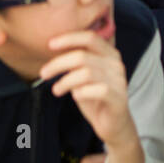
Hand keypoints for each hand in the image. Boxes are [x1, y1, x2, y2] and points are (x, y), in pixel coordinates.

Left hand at [40, 31, 144, 162]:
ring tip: (56, 90)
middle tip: (43, 73)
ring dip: (65, 81)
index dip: (69, 38)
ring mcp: (119, 80)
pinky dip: (81, 92)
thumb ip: (75, 62)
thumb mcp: (82, 76)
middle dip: (58, 63)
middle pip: (82, 56)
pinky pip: (98, 90)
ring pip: (86, 73)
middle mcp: (116, 64)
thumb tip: (54, 49)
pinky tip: (75, 97)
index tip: (50, 44)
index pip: (90, 37)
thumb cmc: (95, 97)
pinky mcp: (119, 98)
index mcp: (109, 53)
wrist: (113, 125)